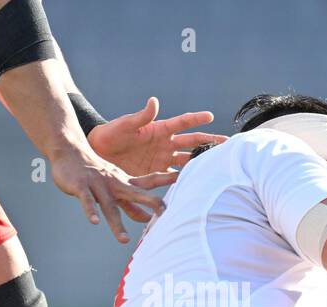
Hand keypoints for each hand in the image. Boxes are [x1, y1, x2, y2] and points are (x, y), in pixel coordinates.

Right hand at [49, 146, 176, 242]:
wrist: (70, 152)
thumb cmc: (97, 173)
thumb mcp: (117, 187)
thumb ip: (131, 205)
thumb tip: (147, 219)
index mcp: (126, 183)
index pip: (151, 182)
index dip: (168, 179)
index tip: (185, 178)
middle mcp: (116, 184)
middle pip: (137, 194)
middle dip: (151, 202)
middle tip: (165, 212)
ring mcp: (98, 185)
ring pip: (110, 206)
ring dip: (117, 224)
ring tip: (124, 240)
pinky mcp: (81, 186)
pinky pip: (87, 200)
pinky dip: (90, 211)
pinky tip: (94, 221)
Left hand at [88, 97, 225, 176]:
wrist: (98, 154)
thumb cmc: (108, 135)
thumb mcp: (124, 125)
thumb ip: (141, 116)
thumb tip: (154, 101)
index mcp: (158, 130)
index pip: (182, 123)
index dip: (196, 119)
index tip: (211, 115)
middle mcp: (164, 144)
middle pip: (192, 143)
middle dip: (210, 142)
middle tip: (229, 144)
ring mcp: (162, 159)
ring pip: (188, 161)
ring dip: (202, 162)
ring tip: (220, 165)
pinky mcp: (156, 173)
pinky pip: (175, 178)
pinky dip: (186, 181)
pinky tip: (198, 185)